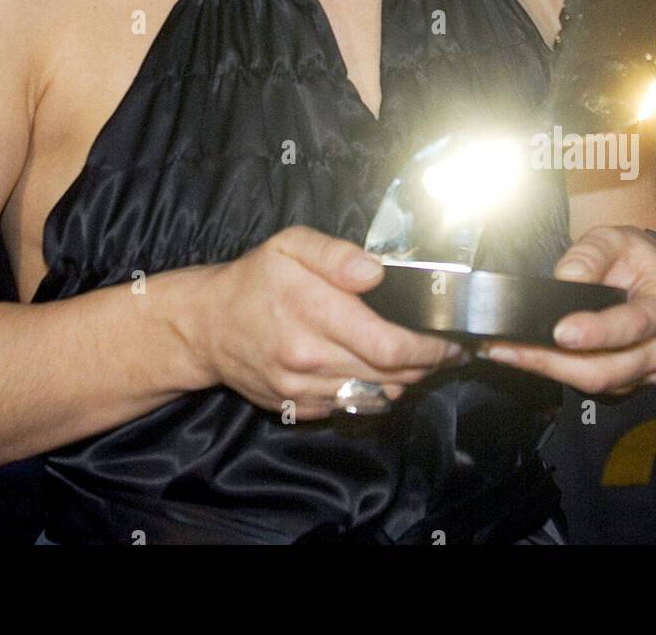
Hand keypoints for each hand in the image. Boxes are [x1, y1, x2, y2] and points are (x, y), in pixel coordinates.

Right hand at [187, 226, 464, 419]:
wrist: (207, 325)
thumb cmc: (254, 279)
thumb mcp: (290, 245)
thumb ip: (336, 254)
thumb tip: (376, 273)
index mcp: (312, 311)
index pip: (388, 344)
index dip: (428, 349)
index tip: (449, 343)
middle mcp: (308, 357)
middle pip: (389, 375)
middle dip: (424, 365)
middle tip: (440, 350)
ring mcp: (301, 389)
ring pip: (373, 397)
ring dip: (401, 382)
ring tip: (411, 360)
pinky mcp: (297, 409)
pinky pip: (349, 409)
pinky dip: (370, 395)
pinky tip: (373, 374)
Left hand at [476, 225, 655, 398]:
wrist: (643, 274)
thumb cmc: (630, 256)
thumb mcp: (612, 239)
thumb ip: (590, 254)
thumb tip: (568, 279)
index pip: (636, 324)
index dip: (599, 333)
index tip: (561, 333)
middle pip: (611, 369)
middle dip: (557, 362)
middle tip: (513, 349)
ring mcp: (648, 370)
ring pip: (596, 383)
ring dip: (548, 370)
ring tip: (507, 352)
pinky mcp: (627, 382)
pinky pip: (589, 385)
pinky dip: (553, 372)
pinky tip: (524, 357)